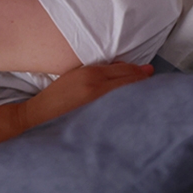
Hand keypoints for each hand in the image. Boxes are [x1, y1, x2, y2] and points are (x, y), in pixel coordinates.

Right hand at [22, 62, 152, 127]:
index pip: (126, 70)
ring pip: (130, 98)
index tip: (148, 72)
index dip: (139, 71)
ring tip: (148, 97)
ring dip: (140, 95)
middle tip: (153, 84)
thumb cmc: (57, 97)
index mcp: (92, 74)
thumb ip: (101, 72)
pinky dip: (131, 109)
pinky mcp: (99, 122)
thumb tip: (126, 70)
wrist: (39, 117)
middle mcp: (98, 89)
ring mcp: (100, 106)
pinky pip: (123, 112)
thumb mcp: (76, 76)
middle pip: (132, 83)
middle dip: (144, 83)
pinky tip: (134, 111)